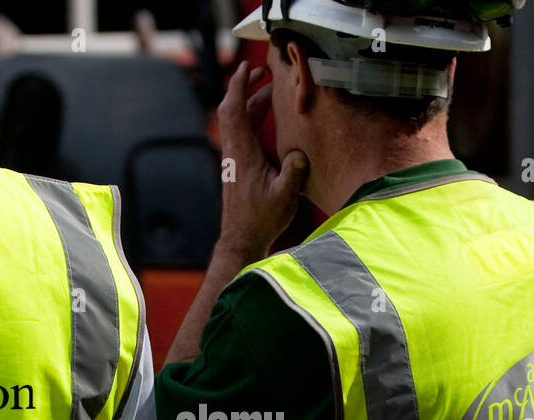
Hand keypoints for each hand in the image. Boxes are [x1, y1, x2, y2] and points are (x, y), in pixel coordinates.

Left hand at [216, 62, 309, 262]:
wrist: (242, 238)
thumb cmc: (261, 220)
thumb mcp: (285, 197)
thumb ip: (294, 172)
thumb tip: (299, 153)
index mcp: (242, 152)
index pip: (235, 109)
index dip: (239, 85)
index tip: (247, 67)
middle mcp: (234, 151)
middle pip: (234, 108)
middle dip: (246, 86)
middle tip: (263, 72)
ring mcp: (235, 158)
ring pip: (240, 120)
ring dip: (253, 102)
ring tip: (271, 91)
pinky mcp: (238, 165)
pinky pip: (244, 132)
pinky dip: (254, 118)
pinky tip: (269, 119)